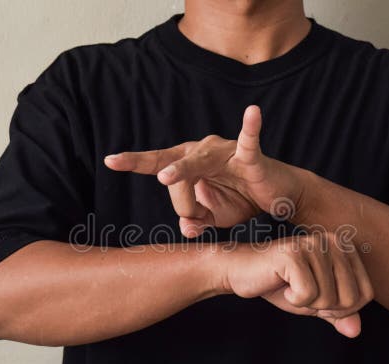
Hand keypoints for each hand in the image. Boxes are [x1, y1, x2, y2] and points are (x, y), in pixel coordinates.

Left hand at [104, 105, 304, 236]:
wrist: (278, 198)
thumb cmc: (243, 200)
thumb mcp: (215, 217)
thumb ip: (197, 221)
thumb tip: (185, 228)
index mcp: (189, 162)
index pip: (158, 162)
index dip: (135, 162)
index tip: (111, 161)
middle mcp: (202, 150)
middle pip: (174, 173)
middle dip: (182, 203)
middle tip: (197, 218)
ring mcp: (224, 150)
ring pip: (196, 164)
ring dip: (182, 172)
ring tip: (166, 177)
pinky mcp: (249, 155)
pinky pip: (248, 140)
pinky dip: (251, 126)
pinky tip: (252, 111)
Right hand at [216, 232, 374, 337]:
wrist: (241, 273)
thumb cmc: (281, 285)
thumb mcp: (316, 303)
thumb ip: (339, 314)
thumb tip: (355, 331)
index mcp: (345, 248)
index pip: (366, 294)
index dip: (341, 309)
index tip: (317, 295)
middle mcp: (333, 241)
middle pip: (350, 298)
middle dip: (324, 307)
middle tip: (301, 292)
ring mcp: (314, 244)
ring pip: (329, 299)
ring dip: (306, 303)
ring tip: (290, 286)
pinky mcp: (294, 253)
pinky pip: (308, 294)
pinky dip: (293, 299)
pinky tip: (281, 285)